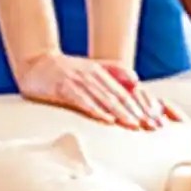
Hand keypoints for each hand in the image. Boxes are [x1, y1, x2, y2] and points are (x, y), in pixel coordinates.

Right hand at [17, 53, 176, 129]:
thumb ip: (112, 72)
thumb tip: (136, 81)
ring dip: (121, 113)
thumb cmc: (63, 71)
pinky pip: (82, 100)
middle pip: (119, 96)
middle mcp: (93, 75)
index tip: (155, 121)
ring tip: (135, 126)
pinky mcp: (64, 86)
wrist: (35, 63)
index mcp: (101, 72)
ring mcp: (79, 80)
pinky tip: (106, 120)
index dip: (142, 106)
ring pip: (104, 99)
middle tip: (151, 127)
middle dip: (137, 112)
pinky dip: (96, 110)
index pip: (126, 92)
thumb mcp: (90, 68)